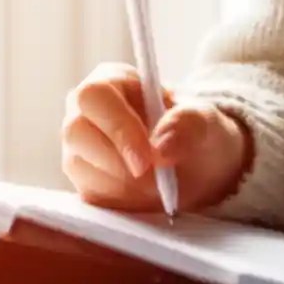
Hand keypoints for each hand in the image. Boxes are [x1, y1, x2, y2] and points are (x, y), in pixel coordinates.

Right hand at [62, 63, 248, 211]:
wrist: (200, 167)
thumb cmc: (197, 133)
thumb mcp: (207, 121)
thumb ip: (189, 124)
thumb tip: (161, 147)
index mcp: (112, 81)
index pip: (95, 96)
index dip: (117, 127)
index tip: (148, 158)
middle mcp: (86, 111)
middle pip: (76, 131)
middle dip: (117, 161)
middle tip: (155, 182)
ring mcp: (80, 147)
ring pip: (79, 165)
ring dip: (122, 184)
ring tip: (158, 186)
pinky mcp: (83, 180)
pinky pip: (89, 194)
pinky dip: (120, 202)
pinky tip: (145, 196)